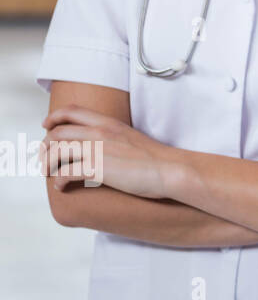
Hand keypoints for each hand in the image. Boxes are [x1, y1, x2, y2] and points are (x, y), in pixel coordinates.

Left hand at [42, 106, 178, 198]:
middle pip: (58, 132)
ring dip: (47, 164)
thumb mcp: (131, 138)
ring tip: (49, 174)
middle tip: (45, 159)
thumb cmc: (156, 159)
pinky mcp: (98, 169)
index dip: (54, 117)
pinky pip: (66, 172)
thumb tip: (102, 147)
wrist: (170, 170)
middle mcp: (100, 133)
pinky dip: (58, 181)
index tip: (46, 126)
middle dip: (45, 146)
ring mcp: (98, 150)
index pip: (72, 111)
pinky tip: (62, 187)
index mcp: (109, 123)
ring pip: (57, 151)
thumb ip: (113, 138)